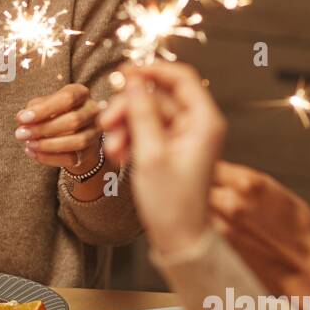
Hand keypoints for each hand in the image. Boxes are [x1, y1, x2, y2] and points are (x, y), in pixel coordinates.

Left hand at [15, 83, 101, 171]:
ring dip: (48, 145)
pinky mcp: (89, 152)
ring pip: (77, 141)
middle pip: (74, 120)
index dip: (44, 110)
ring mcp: (94, 132)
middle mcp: (92, 111)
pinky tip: (34, 153)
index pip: (67, 98)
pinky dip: (50, 158)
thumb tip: (22, 118)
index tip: (22, 119)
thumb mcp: (44, 105)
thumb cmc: (55, 114)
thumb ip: (34, 108)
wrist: (71, 135)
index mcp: (80, 93)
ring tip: (29, 144)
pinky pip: (72, 158)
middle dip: (44, 129)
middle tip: (21, 134)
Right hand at [97, 62, 224, 255]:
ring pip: (148, 114)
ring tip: (112, 152)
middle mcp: (198, 124)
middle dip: (128, 109)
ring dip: (125, 128)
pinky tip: (119, 158)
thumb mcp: (150, 154)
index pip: (181, 77)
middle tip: (105, 125)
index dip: (151, 71)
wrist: (179, 238)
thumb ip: (141, 113)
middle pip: (158, 97)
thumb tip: (132, 81)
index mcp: (204, 121)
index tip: (122, 74)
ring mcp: (185, 136)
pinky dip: (131, 139)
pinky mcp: (172, 148)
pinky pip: (148, 131)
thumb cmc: (171, 202)